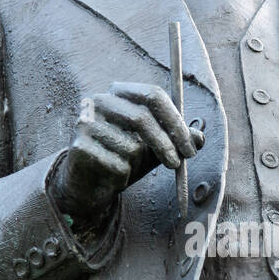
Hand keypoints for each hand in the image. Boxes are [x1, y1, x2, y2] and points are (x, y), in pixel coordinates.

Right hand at [53, 82, 203, 228]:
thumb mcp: (153, 149)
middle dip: (166, 144)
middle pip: (142, 118)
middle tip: (178, 165)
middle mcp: (98, 101)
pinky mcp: (79, 147)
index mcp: (118, 94)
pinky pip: (117, 165)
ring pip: (131, 147)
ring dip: (137, 165)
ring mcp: (85, 123)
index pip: (153, 95)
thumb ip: (175, 140)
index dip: (175, 121)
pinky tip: (111, 176)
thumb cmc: (122, 159)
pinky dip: (122, 177)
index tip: (191, 146)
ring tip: (125, 168)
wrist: (88, 185)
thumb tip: (200, 137)